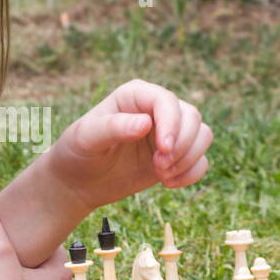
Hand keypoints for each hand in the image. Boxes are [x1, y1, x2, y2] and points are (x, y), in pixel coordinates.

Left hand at [45, 79, 212, 211]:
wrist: (78, 181)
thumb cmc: (77, 153)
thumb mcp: (87, 138)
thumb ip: (113, 127)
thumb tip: (145, 123)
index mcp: (135, 95)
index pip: (167, 101)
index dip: (172, 124)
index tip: (163, 150)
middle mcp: (156, 110)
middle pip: (192, 117)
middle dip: (182, 145)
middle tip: (159, 167)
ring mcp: (168, 132)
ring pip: (202, 135)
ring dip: (188, 158)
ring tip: (162, 175)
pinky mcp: (174, 155)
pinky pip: (200, 160)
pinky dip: (191, 173)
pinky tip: (168, 183)